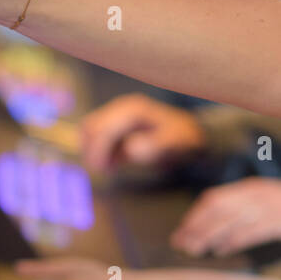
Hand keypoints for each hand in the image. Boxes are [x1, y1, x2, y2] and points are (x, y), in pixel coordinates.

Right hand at [79, 94, 205, 173]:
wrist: (189, 134)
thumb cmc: (182, 137)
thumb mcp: (173, 142)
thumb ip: (153, 146)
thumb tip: (130, 148)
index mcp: (132, 109)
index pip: (102, 127)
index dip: (98, 149)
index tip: (102, 169)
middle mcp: (121, 108)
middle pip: (91, 127)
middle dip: (93, 150)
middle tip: (104, 170)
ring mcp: (118, 116)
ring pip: (90, 132)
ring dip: (94, 151)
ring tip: (111, 168)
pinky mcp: (116, 126)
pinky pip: (97, 138)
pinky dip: (100, 151)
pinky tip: (114, 164)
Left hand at [170, 177, 280, 256]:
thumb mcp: (268, 201)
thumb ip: (246, 209)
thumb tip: (220, 228)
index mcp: (251, 188)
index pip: (214, 198)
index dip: (195, 215)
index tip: (182, 231)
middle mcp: (256, 195)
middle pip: (217, 209)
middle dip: (196, 227)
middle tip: (181, 244)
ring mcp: (268, 207)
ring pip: (230, 220)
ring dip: (209, 236)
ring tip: (195, 250)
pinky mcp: (279, 221)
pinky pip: (250, 231)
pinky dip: (233, 241)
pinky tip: (222, 251)